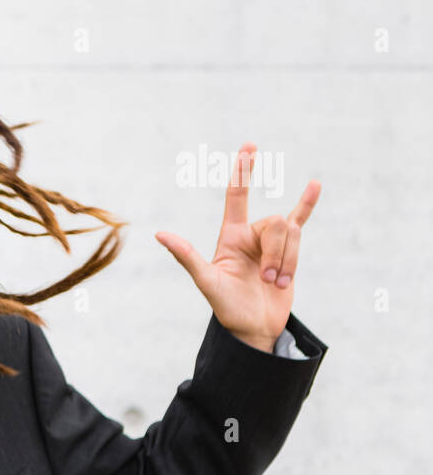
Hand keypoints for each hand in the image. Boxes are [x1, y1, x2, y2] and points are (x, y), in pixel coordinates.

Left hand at [155, 142, 319, 351]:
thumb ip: (187, 256)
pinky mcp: (290, 253)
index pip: (237, 196)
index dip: (242, 171)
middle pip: (276, 222)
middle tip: (265, 280)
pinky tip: (315, 185)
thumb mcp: (206, 281)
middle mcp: (252, 235)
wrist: (254, 328)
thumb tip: (160, 234)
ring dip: (288, 262)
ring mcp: (272, 243)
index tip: (249, 146)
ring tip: (275, 284)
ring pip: (293, 233)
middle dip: (276, 253)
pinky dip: (308, 204)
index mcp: (231, 236)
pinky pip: (302, 223)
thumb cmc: (227, 307)